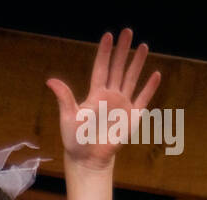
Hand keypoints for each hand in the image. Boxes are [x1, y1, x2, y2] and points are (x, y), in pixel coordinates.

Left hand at [46, 29, 160, 165]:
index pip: (101, 68)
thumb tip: (51, 81)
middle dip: (122, 50)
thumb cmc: (75, 140)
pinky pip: (143, 99)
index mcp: (95, 95)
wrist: (88, 160)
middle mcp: (110, 96)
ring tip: (143, 46)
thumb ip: (64, 98)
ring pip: (131, 79)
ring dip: (137, 63)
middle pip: (118, 68)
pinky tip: (156, 75)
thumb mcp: (68, 118)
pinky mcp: (132, 117)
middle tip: (128, 32)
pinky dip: (149, 88)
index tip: (108, 36)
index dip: (104, 53)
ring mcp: (122, 105)